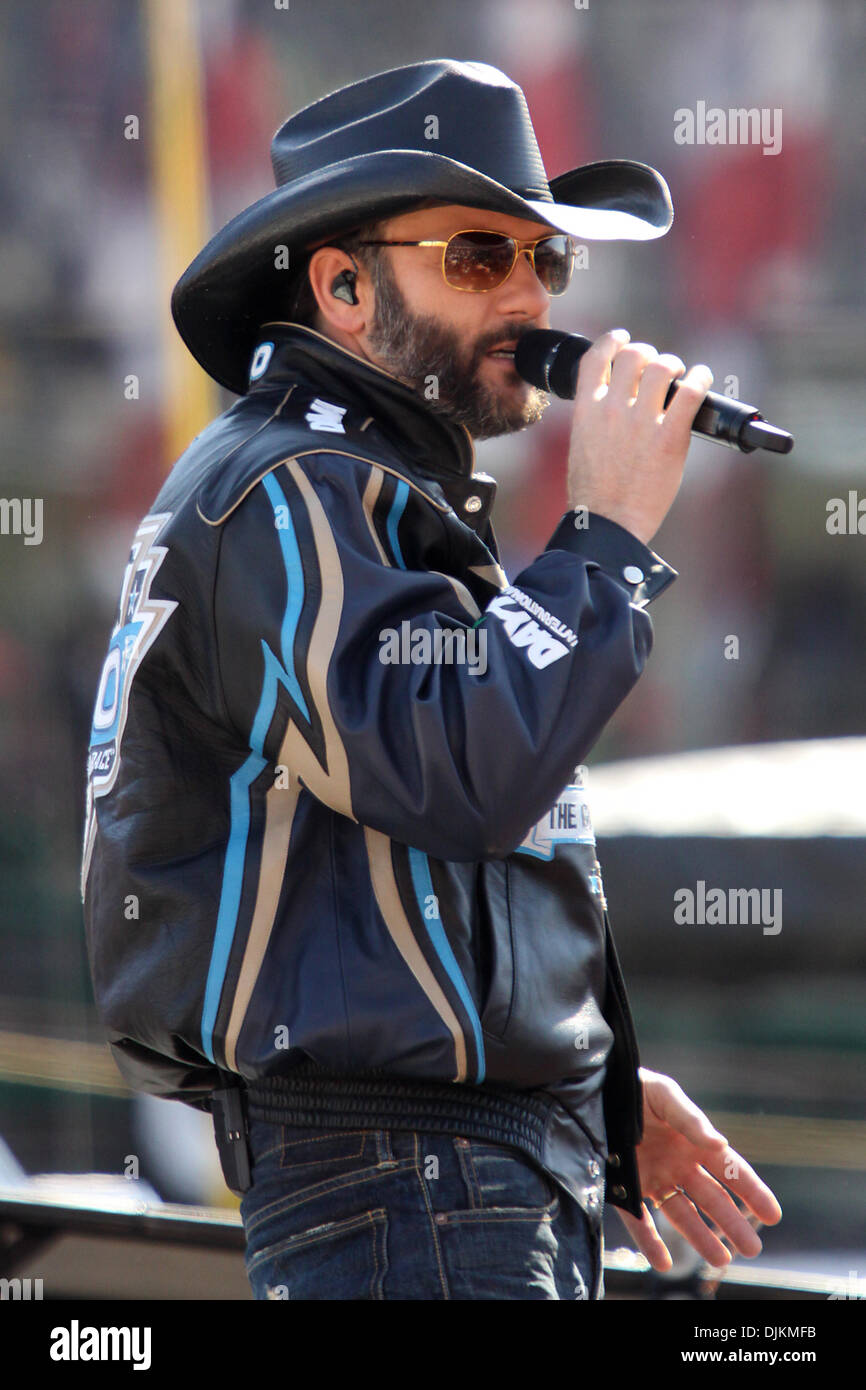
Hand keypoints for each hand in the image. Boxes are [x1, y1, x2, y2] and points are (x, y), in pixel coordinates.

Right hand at [565, 328, 713, 545]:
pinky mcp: (669, 438)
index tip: (622, 341)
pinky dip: (700, 378)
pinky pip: (691, 392)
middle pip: (633, 355)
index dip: (612, 342)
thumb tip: (613, 402)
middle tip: (657, 367)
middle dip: (648, 355)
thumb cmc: (594, 495)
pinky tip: (702, 379)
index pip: (596, 357)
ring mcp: (641, 422)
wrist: (607, 524)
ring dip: (673, 365)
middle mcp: (612, 408)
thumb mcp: (581, 446)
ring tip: (678, 374)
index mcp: (586, 410)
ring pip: (662, 367)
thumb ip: (595, 419)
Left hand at [613, 1068, 782, 1272]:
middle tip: (753, 1249)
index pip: (729, 1170)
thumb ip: (690, 1119)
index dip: (752, 1191)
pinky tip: (664, 1263)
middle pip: (711, 1199)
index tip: (772, 1214)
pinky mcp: (625, 1187)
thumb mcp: (664, 1095)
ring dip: (701, 1237)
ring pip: (682, 1214)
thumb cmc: (634, 1087)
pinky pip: (639, 1221)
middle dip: (733, 1223)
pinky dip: (650, 1243)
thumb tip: (720, 1143)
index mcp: (692, 1141)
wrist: (594, 1090)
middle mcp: (677, 1164)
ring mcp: (653, 1178)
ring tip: (721, 1260)